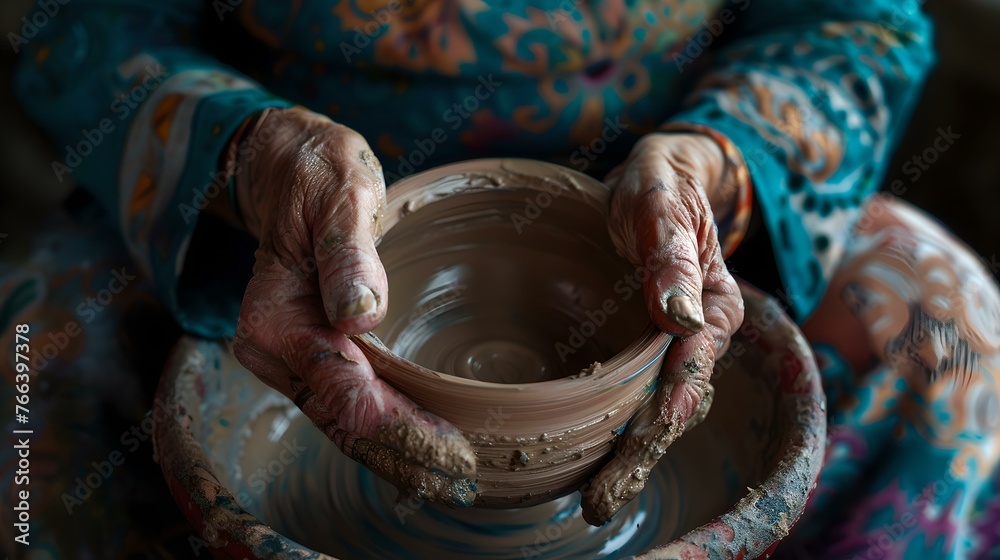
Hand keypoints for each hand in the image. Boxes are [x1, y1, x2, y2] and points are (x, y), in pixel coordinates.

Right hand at [231, 107, 476, 504]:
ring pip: (347, 427)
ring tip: (454, 470)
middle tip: (466, 475)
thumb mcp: (339, 195)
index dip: (401, 428)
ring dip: (399, 453)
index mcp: (278, 320)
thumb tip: (360, 314)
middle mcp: (277, 353)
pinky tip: (425, 441)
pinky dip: (388, 430)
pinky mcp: (313, 358)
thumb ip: (348, 252)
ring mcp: (293, 360)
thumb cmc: (317, 176)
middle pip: (346, 426)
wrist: (289, 171)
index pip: (346, 395)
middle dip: (405, 456)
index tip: (453, 448)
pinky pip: (350, 406)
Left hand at [581, 132, 744, 524]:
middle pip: (673, 403)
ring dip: (628, 450)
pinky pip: (631, 390)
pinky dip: (615, 424)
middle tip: (602, 501)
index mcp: (714, 309)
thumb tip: (680, 317)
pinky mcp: (638, 345)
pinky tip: (586, 452)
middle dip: (641, 453)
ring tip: (595, 496)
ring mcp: (667, 344)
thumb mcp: (663, 207)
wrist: (653, 182)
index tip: (640, 447)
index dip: (665, 414)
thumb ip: (672, 257)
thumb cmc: (660, 186)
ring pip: (652, 405)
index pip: (691, 371)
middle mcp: (696, 336)